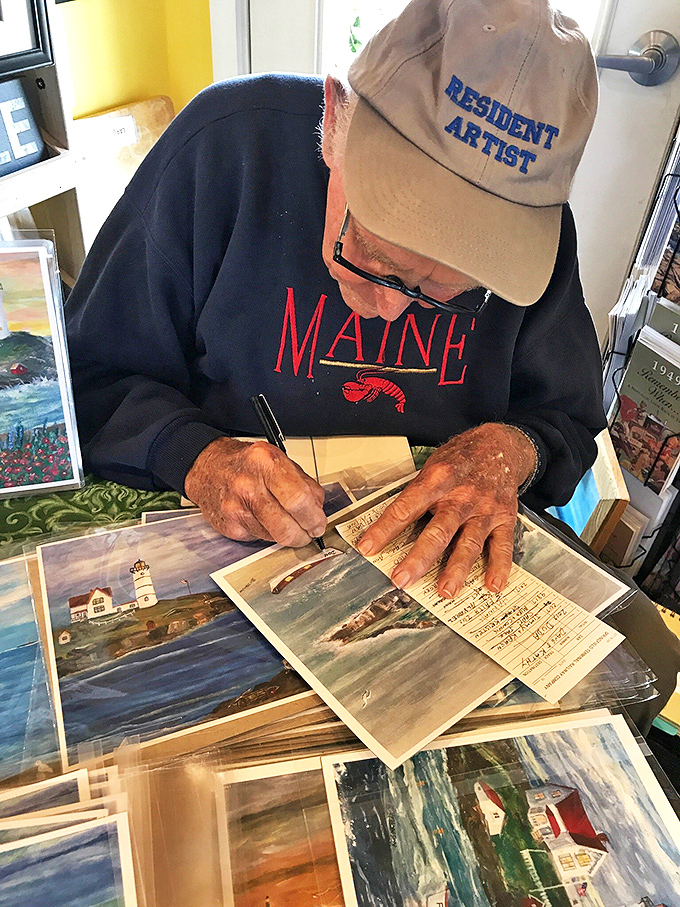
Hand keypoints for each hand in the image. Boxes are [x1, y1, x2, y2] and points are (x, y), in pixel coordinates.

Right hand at [184, 437, 326, 546]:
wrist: (207, 468)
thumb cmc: (245, 463)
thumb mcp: (278, 460)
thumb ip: (303, 483)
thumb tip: (318, 509)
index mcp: (265, 463)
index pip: (298, 499)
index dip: (314, 517)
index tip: (319, 523)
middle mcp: (248, 486)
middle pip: (287, 526)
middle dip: (304, 534)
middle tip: (309, 531)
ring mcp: (236, 508)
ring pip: (275, 537)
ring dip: (287, 534)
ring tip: (287, 522)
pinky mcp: (229, 526)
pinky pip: (260, 538)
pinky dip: (268, 533)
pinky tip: (265, 519)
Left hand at [357, 423, 535, 597]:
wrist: (501, 445)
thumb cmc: (460, 458)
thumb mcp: (433, 466)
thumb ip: (417, 493)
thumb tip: (392, 524)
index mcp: (437, 480)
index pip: (406, 508)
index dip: (385, 529)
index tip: (367, 548)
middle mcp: (461, 496)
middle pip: (438, 531)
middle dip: (418, 558)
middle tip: (401, 580)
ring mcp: (485, 509)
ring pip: (469, 543)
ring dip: (456, 569)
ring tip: (445, 592)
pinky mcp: (504, 518)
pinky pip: (502, 545)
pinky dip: (499, 567)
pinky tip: (492, 585)